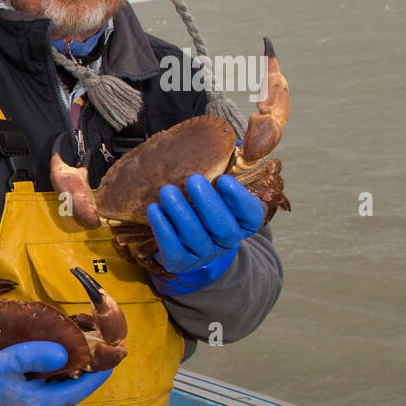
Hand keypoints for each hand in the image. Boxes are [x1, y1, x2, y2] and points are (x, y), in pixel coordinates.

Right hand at [0, 327, 110, 405]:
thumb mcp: (4, 364)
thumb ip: (33, 356)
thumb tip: (63, 351)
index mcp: (37, 403)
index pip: (76, 391)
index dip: (95, 377)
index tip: (111, 362)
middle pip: (68, 390)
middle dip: (84, 373)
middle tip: (96, 354)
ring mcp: (22, 403)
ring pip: (55, 388)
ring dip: (67, 372)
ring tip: (77, 351)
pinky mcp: (12, 396)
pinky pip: (41, 384)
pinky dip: (51, 372)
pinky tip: (49, 357)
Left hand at [147, 174, 262, 275]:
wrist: (186, 242)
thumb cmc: (204, 206)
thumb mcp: (219, 190)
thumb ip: (230, 169)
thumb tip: (236, 144)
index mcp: (243, 223)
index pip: (251, 215)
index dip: (239, 199)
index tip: (224, 179)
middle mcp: (227, 241)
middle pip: (223, 227)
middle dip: (207, 202)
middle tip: (193, 179)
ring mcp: (204, 254)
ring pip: (195, 236)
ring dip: (180, 212)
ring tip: (167, 190)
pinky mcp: (180, 261)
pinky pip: (173, 248)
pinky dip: (162, 228)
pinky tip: (154, 209)